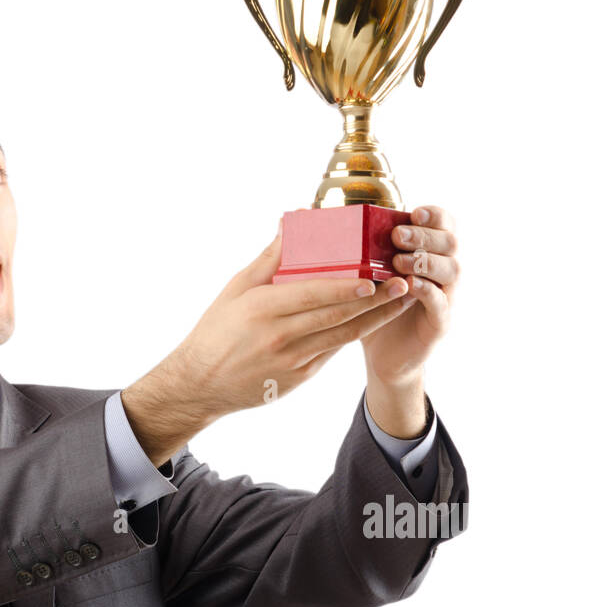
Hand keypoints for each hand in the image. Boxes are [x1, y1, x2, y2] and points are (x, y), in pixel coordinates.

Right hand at [164, 222, 414, 418]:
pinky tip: (375, 320)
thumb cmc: (216, 330)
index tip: (374, 277)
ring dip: (376, 318)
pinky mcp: (300, 377)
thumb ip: (268, 259)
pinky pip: (333, 350)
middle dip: (375, 300)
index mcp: (262, 308)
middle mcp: (280, 336)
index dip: (345, 288)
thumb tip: (290, 222)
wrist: (201, 383)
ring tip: (402, 300)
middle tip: (404, 283)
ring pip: (342, 335)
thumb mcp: (235, 289)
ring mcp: (292, 360)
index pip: (312, 295)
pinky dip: (355, 333)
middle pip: (336, 315)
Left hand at [361, 204, 459, 386]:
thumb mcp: (361, 272)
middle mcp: (442, 270)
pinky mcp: (440, 322)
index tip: (412, 212)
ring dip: (425, 261)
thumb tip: (302, 213)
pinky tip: (409, 286)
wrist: (383, 355)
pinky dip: (428, 292)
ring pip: (452, 269)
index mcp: (426, 251)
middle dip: (425, 235)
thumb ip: (347, 244)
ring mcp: (446, 296)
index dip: (433, 215)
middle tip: (397, 236)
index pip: (443, 223)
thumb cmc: (370, 306)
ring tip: (398, 261)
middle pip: (450, 241)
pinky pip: (442, 303)